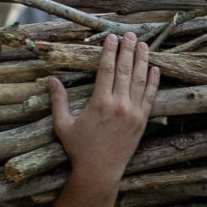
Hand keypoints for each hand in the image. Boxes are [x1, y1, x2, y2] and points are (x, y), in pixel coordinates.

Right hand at [49, 33, 159, 191]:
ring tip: (144, 45)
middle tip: (130, 35)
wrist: (99, 171)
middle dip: (128, 50)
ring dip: (143, 60)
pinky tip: (155, 69)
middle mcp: (119, 104)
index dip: (109, 51)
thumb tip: (51, 79)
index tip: (112, 38)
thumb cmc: (79, 149)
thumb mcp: (63, 125)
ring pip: (140, 80)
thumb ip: (58, 101)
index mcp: (99, 102)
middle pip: (125, 70)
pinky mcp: (142, 120)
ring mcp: (133, 112)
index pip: (106, 69)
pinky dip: (153, 82)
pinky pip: (150, 96)